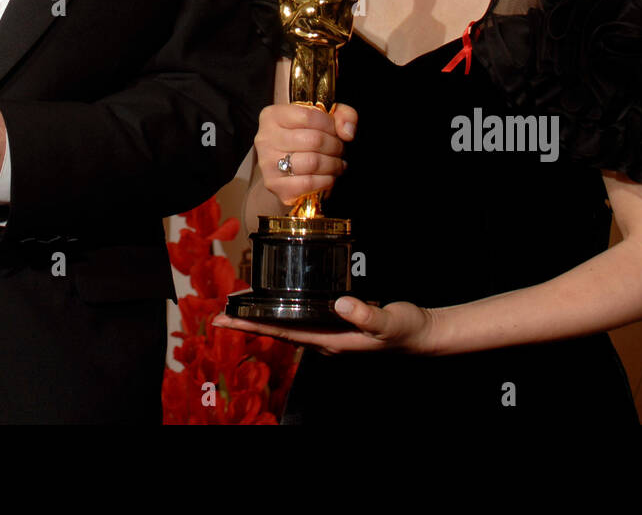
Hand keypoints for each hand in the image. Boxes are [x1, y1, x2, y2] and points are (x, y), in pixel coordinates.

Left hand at [214, 298, 433, 353]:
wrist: (422, 335)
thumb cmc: (405, 329)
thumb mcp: (389, 321)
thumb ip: (367, 314)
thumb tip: (341, 304)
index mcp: (331, 341)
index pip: (282, 333)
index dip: (252, 325)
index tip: (225, 320)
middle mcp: (325, 340)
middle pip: (277, 330)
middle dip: (249, 322)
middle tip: (219, 313)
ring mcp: (329, 333)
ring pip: (287, 324)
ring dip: (263, 315)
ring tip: (241, 304)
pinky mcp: (336, 322)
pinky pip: (301, 317)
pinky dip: (283, 309)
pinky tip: (277, 300)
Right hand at [257, 101, 356, 207]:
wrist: (286, 172)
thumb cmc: (306, 139)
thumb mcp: (325, 119)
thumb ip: (343, 115)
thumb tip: (347, 132)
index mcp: (272, 116)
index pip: (308, 116)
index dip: (331, 125)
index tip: (337, 132)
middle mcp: (264, 138)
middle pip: (313, 140)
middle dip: (335, 146)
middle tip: (340, 150)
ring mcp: (267, 163)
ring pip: (313, 162)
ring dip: (333, 165)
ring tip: (337, 164)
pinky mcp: (274, 185)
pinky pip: (308, 183)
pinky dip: (326, 181)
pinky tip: (329, 177)